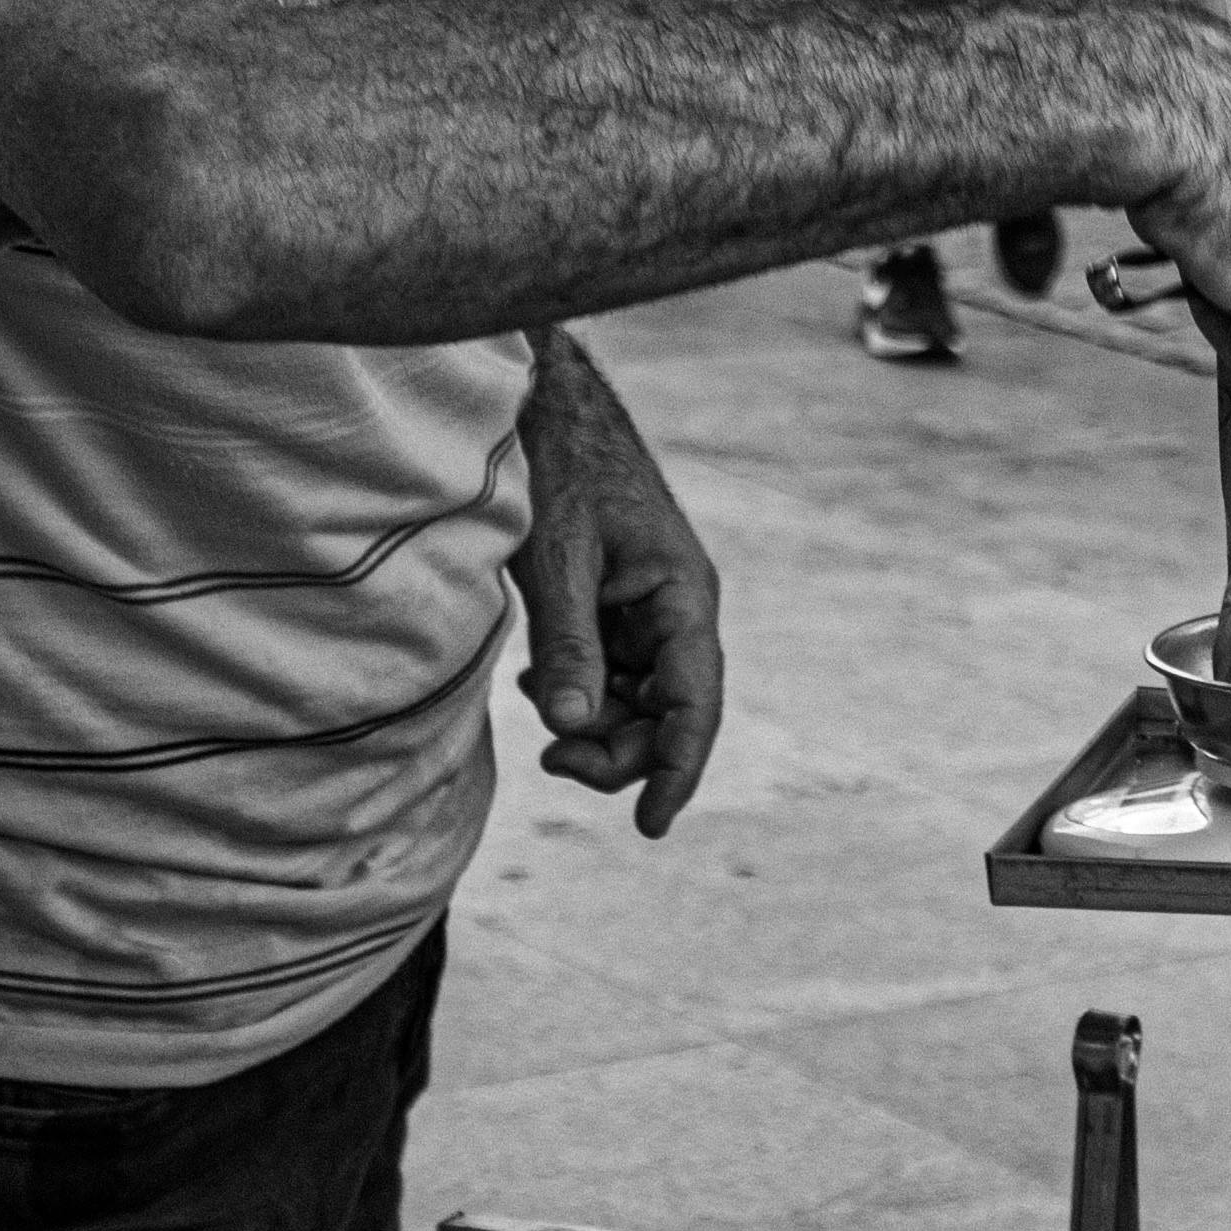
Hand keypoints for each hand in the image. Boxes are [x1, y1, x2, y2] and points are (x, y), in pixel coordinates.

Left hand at [512, 339, 727, 837]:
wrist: (545, 402)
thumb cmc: (558, 466)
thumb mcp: (555, 559)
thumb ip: (567, 645)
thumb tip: (569, 725)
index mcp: (685, 596)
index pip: (696, 705)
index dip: (677, 770)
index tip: (650, 827)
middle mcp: (679, 607)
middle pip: (668, 713)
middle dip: (617, 748)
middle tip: (553, 758)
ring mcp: (650, 605)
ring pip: (638, 698)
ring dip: (594, 720)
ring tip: (537, 707)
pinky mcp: (619, 600)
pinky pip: (612, 669)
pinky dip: (579, 688)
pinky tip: (534, 679)